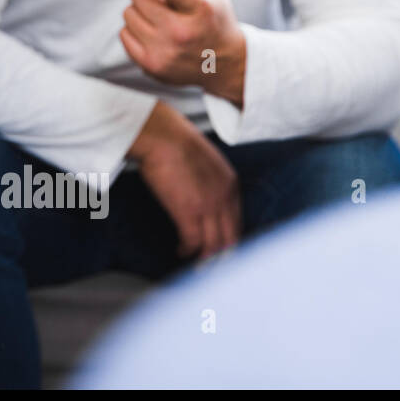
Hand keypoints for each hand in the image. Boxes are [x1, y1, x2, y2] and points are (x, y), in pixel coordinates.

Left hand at [120, 0, 245, 106]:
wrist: (223, 62)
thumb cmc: (212, 14)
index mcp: (202, 8)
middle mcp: (183, 32)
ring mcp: (165, 52)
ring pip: (128, 13)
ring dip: (140, 10)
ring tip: (160, 17)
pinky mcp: (150, 65)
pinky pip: (123, 33)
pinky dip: (134, 28)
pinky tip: (153, 32)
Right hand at [127, 101, 241, 259]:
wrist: (162, 135)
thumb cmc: (174, 140)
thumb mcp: (204, 159)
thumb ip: (208, 178)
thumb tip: (198, 190)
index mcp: (230, 183)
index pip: (236, 221)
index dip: (227, 237)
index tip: (217, 246)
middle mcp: (225, 198)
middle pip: (230, 238)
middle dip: (221, 256)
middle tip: (210, 265)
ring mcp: (208, 207)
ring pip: (214, 245)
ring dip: (205, 258)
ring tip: (195, 263)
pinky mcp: (188, 212)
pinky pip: (192, 242)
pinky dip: (187, 251)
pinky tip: (181, 251)